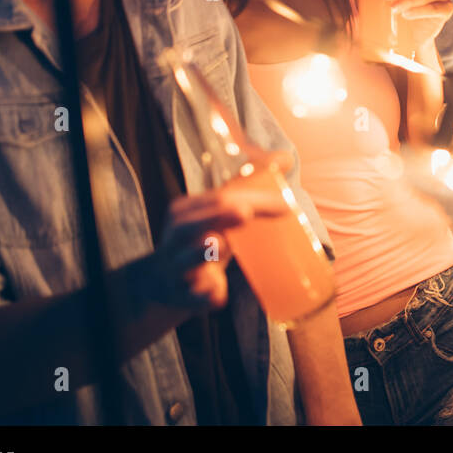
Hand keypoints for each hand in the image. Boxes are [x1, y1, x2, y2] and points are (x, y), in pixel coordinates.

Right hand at [145, 149, 294, 312]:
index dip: (252, 199)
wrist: (166, 283)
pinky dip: (206, 292)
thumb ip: (248, 190)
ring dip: (204, 251)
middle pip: (195, 223)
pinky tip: (217, 292)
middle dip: (220, 216)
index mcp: (186, 211)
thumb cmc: (205, 239)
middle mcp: (177, 237)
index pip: (218, 199)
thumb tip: (286, 158)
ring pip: (187, 258)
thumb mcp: (220, 213)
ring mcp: (178, 266)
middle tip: (245, 213)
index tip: (286, 204)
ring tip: (219, 243)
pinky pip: (195, 293)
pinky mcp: (185, 294)